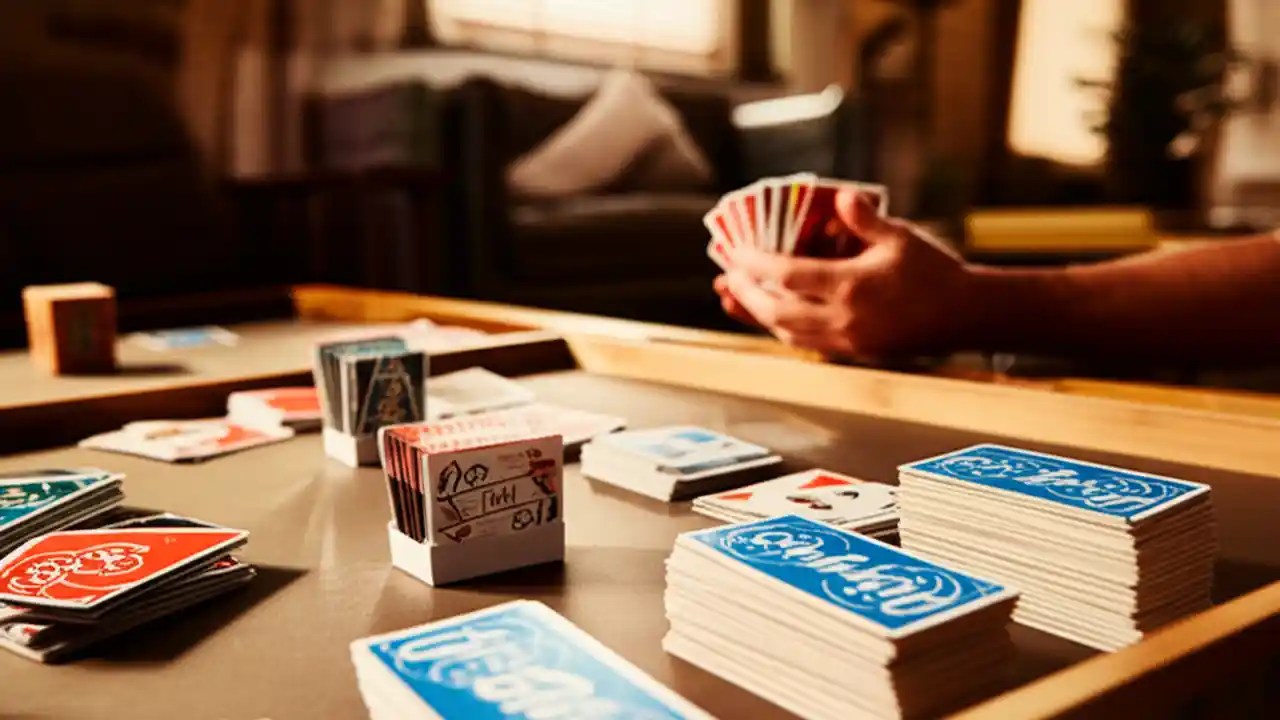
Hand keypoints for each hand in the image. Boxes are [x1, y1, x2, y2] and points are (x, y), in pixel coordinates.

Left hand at [713, 190, 979, 358]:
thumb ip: (865, 219)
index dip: (754, 264)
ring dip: (756, 314)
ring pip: (786, 332)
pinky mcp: (851, 352)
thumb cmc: (935, 273)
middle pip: (776, 311)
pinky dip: (780, 328)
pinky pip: (804, 343)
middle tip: (725, 274)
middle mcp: (843, 319)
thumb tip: (841, 196)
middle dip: (745, 293)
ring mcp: (846, 340)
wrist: (964, 316)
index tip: (733, 252)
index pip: (787, 277)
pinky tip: (768, 314)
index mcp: (851, 287)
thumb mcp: (901, 238)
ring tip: (733, 295)